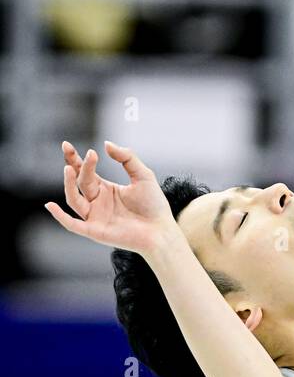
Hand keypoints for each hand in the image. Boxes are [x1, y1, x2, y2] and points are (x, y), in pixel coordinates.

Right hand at [44, 140, 178, 257]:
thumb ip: (126, 157)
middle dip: (77, 167)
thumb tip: (106, 144)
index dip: (74, 159)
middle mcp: (97, 203)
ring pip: (74, 200)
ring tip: (69, 169)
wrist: (161, 230)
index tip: (66, 145)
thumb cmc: (154, 205)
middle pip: (79, 182)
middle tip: (78, 154)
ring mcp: (95, 217)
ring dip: (68, 184)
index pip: (84, 172)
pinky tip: (50, 205)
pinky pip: (73, 225)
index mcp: (105, 189)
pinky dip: (61, 217)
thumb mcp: (142, 174)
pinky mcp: (96, 231)